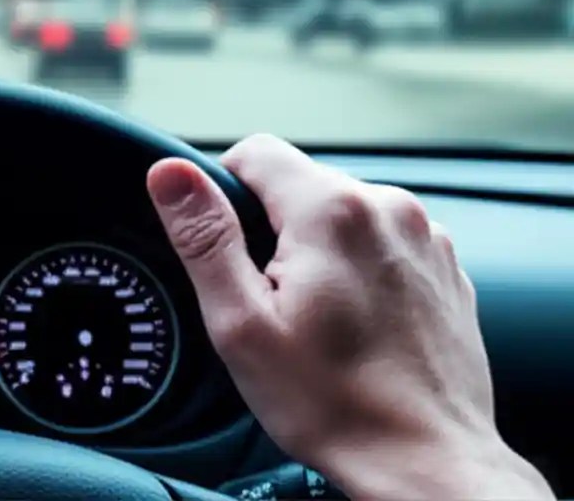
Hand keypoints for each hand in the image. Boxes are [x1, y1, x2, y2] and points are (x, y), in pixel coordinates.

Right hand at [146, 134, 551, 500]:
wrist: (427, 463)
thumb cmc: (333, 403)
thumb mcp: (241, 323)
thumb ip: (204, 237)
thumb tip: (170, 172)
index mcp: (331, 211)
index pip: (255, 152)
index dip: (224, 193)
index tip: (228, 251)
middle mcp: (388, 208)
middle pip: (300, 185)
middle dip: (274, 231)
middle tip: (272, 304)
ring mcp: (425, 237)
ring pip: (342, 215)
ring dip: (319, 251)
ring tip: (319, 321)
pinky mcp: (445, 267)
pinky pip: (382, 244)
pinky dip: (360, 271)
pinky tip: (356, 326)